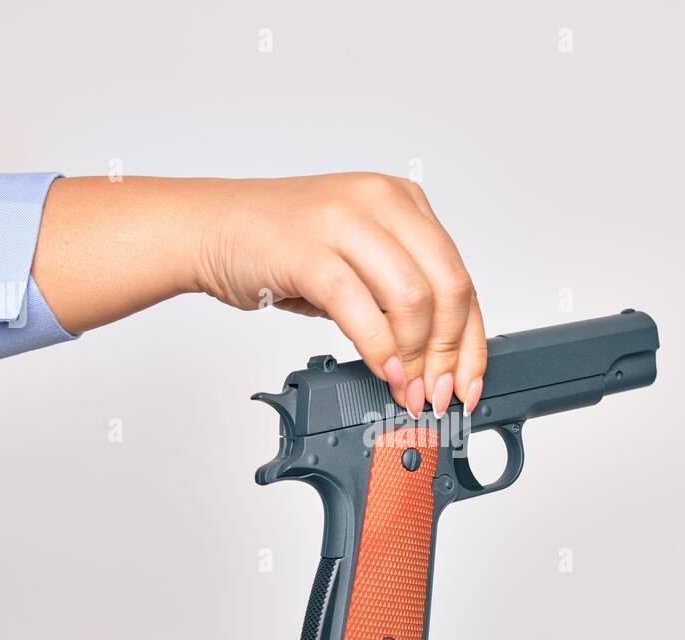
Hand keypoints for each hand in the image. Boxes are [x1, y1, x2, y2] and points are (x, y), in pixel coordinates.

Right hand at [192, 173, 485, 416]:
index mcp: (403, 202)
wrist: (213, 226)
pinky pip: (360, 307)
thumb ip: (397, 295)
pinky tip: (382, 371)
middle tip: (435, 391)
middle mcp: (381, 203)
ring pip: (412, 298)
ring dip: (415, 357)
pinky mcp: (309, 250)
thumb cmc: (282, 245)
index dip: (471, 341)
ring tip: (405, 388)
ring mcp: (345, 222)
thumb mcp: (357, 258)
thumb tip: (434, 361)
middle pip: (448, 287)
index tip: (467, 383)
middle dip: (449, 353)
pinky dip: (378, 348)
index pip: (460, 277)